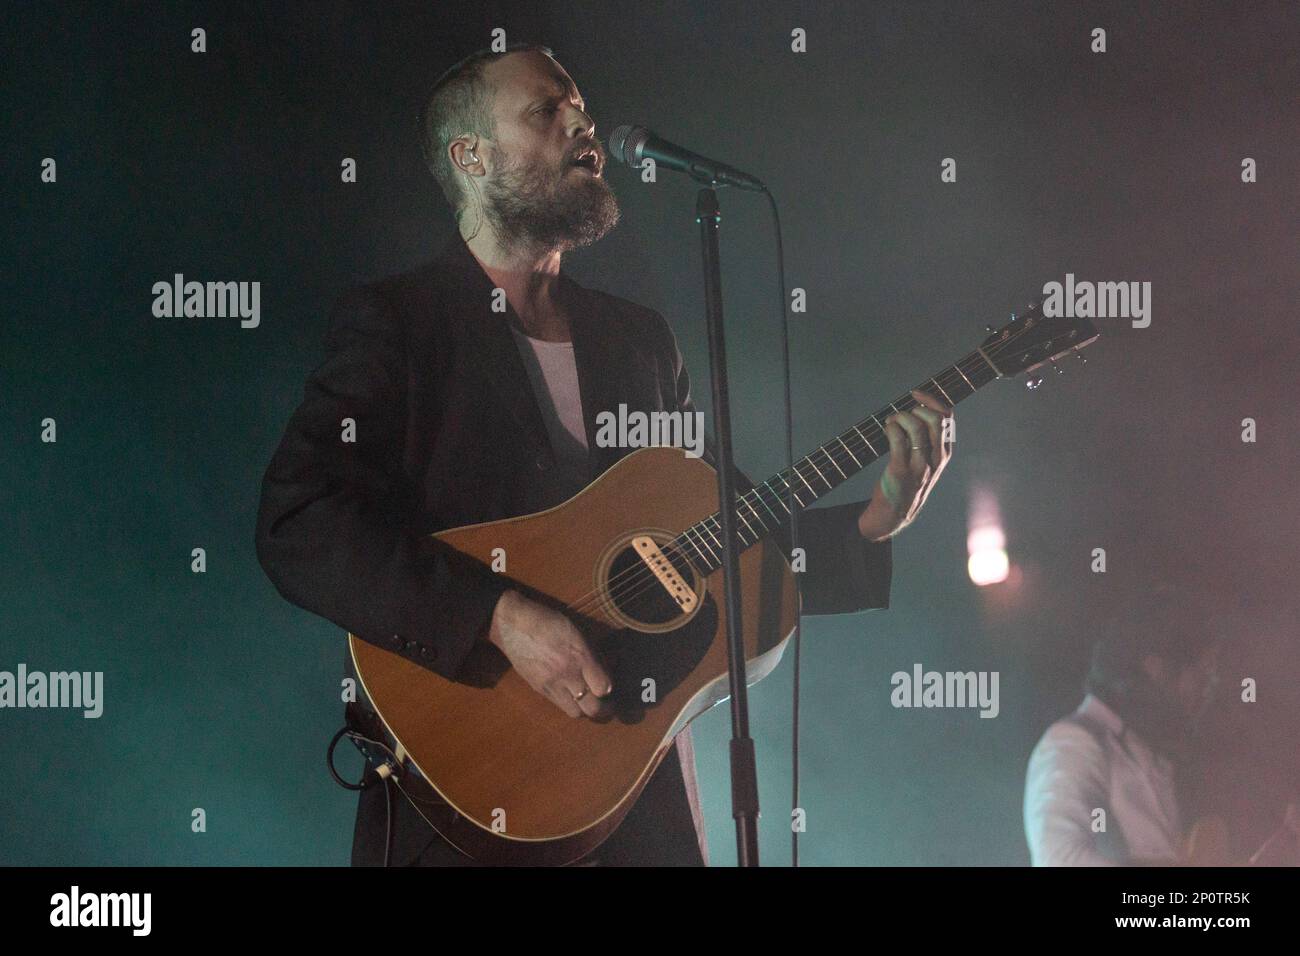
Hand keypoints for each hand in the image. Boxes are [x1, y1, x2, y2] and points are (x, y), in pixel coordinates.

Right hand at [486, 589, 612, 717]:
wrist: (512, 625)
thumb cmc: (548, 621)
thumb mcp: (577, 631)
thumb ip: (594, 652)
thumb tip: (610, 666)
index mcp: (580, 656)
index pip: (604, 688)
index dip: (610, 689)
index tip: (610, 685)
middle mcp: (567, 674)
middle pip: (593, 708)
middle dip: (604, 710)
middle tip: (607, 704)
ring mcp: (551, 684)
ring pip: (576, 713)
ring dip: (585, 709)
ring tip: (587, 701)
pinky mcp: (539, 689)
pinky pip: (559, 705)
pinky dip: (569, 704)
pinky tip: (570, 694)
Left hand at [857, 389, 953, 541]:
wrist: (894, 514)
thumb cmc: (908, 482)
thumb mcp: (926, 461)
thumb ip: (927, 440)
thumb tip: (917, 408)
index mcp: (944, 454)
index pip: (948, 418)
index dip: (931, 400)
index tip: (915, 394)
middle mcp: (935, 459)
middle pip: (936, 419)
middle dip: (916, 407)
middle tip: (901, 414)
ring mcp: (919, 466)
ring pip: (916, 427)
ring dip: (900, 416)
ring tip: (891, 421)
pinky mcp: (901, 471)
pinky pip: (898, 440)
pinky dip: (891, 427)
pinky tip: (886, 428)